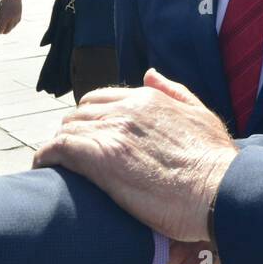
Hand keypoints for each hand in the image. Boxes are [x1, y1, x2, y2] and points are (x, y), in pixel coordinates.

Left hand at [0, 0, 21, 32]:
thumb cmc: (4, 2)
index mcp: (4, 17)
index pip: (2, 28)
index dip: (0, 31)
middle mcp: (11, 18)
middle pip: (8, 28)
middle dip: (5, 31)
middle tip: (3, 33)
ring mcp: (16, 17)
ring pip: (13, 26)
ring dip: (10, 28)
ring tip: (8, 29)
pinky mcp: (20, 15)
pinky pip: (17, 22)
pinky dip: (14, 24)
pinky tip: (12, 25)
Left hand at [33, 70, 238, 241]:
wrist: (218, 189)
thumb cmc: (216, 161)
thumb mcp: (201, 115)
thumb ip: (175, 92)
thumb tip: (150, 73)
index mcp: (148, 99)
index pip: (102, 98)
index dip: (93, 118)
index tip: (91, 138)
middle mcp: (126, 109)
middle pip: (80, 113)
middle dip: (74, 132)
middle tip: (73, 157)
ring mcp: (112, 131)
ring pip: (66, 129)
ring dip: (60, 146)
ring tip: (58, 167)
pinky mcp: (100, 158)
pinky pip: (57, 149)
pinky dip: (45, 157)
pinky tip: (43, 170)